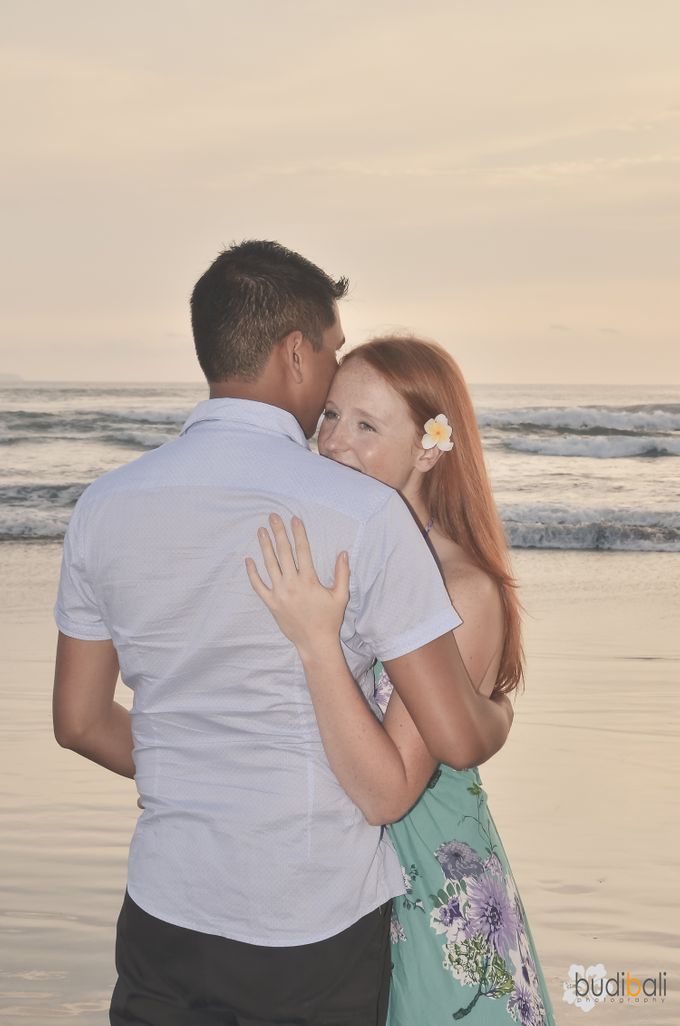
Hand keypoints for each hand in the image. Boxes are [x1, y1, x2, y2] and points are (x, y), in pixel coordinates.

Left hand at [245, 514, 349, 655]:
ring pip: (269, 565)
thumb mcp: (340, 596)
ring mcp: (279, 594)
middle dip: (278, 532)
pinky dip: (252, 573)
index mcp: (309, 581)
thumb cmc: (329, 619)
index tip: (294, 519)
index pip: (303, 551)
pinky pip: (258, 586)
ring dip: (264, 546)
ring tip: (261, 530)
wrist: (314, 642)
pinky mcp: (271, 604)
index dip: (298, 533)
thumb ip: (342, 574)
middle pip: (284, 553)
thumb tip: (343, 553)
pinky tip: (249, 560)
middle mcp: (292, 584)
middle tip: (273, 516)